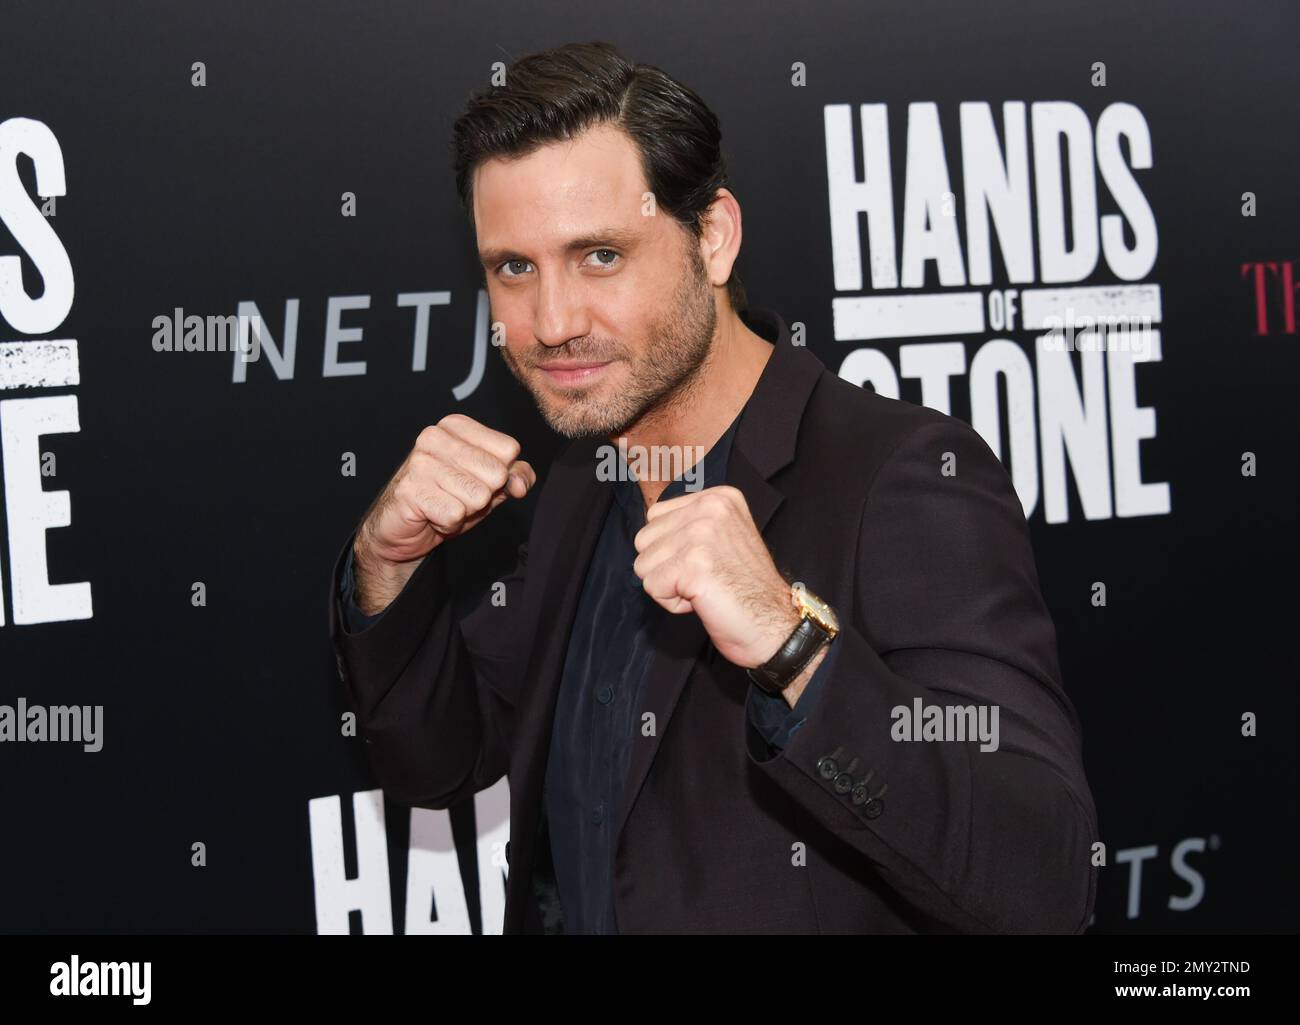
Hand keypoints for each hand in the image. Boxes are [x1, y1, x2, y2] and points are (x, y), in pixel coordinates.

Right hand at [353, 414, 535, 613]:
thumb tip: (520, 484)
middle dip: (484, 495)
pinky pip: (455, 514)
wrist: (402, 529)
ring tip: (444, 504)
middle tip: (457, 495)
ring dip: (466, 511)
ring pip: (478, 496)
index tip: (476, 479)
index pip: (509, 449)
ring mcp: (420, 462)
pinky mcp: (410, 489)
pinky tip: (433, 515)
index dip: (501, 475)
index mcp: (457, 426)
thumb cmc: (447, 500)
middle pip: (497, 473)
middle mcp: (435, 436)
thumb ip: (515, 477)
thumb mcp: (489, 485)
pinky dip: (449, 524)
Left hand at [632, 485, 799, 668]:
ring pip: (643, 564)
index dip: (671, 548)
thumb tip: (648, 531)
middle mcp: (710, 508)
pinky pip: (652, 586)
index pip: (655, 515)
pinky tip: (702, 600)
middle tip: (704, 578)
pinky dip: (672, 603)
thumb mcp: (723, 536)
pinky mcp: (692, 565)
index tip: (705, 561)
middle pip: (644, 539)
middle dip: (665, 566)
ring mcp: (701, 535)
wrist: (774, 624)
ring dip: (668, 585)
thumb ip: (688, 524)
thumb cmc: (745, 588)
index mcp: (717, 497)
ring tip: (704, 588)